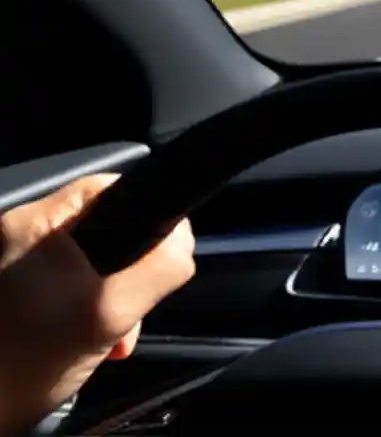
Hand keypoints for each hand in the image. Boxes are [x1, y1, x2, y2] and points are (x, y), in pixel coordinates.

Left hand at [0, 174, 194, 435]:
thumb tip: (185, 243)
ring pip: (95, 265)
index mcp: (34, 224)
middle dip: (131, 274)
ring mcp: (17, 267)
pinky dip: (91, 314)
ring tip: (107, 336)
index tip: (161, 258)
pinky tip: (90, 341)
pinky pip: (74, 289)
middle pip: (108, 230)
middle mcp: (21, 237)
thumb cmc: (21, 367)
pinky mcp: (20, 295)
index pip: (112, 189)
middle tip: (128, 312)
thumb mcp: (108, 312)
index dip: (148, 218)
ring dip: (114, 301)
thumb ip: (157, 267)